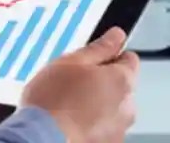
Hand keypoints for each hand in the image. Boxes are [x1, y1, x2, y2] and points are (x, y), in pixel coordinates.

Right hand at [20, 27, 138, 142]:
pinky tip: (71, 125)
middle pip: (121, 87)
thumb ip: (100, 48)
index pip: (129, 59)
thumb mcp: (72, 62)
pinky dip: (92, 127)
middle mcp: (127, 107)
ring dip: (97, 108)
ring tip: (69, 109)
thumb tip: (117, 36)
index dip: (109, 57)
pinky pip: (104, 130)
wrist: (40, 139)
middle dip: (102, 84)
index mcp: (123, 81)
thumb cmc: (53, 103)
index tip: (93, 62)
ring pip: (112, 111)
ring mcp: (118, 130)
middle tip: (74, 86)